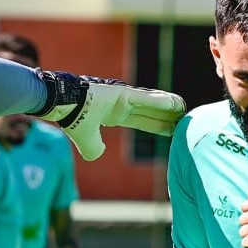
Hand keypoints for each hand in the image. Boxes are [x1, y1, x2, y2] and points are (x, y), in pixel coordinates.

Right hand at [37, 71, 186, 160]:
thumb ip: (93, 148)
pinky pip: (145, 99)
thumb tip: (99, 153)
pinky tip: (176, 104)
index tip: (171, 130)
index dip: (157, 125)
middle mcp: (121, 104)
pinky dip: (160, 102)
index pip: (142, 121)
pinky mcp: (121, 94)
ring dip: (169, 107)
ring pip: (151, 104)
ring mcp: (122, 98)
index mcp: (114, 113)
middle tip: (184, 120)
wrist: (62, 106)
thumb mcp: (86, 140)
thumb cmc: (71, 118)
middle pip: (151, 112)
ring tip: (185, 109)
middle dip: (167, 117)